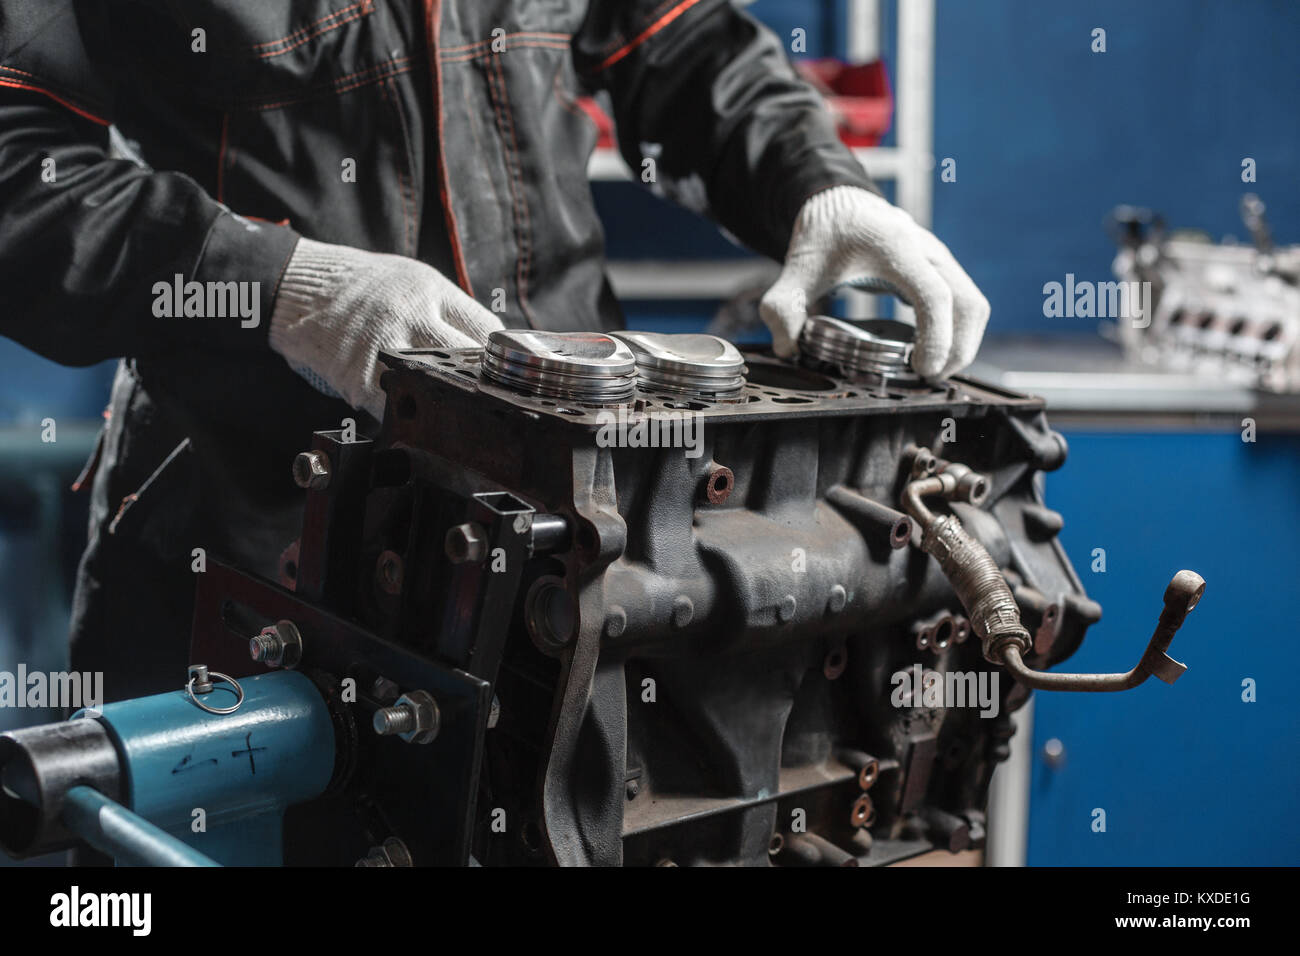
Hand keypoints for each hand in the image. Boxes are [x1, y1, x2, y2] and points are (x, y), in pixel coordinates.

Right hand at [269, 238, 503, 418]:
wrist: (301, 290)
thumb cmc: (363, 286)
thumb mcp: (415, 282)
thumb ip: (450, 311)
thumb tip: (491, 346)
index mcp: (429, 291)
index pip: (485, 329)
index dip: (498, 355)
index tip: (499, 370)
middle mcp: (409, 317)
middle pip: (466, 362)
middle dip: (479, 382)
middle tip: (483, 396)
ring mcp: (382, 349)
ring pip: (433, 389)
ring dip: (444, 403)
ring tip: (448, 408)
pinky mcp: (358, 378)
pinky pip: (395, 407)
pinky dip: (406, 412)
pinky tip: (410, 408)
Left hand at [759, 186, 989, 378]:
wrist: (841, 204)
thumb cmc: (825, 235)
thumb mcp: (797, 268)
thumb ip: (784, 306)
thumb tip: (786, 348)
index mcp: (895, 248)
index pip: (935, 295)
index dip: (936, 337)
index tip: (921, 368)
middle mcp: (927, 251)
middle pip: (968, 304)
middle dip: (958, 349)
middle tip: (928, 378)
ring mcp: (939, 260)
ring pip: (974, 305)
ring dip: (963, 343)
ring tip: (931, 370)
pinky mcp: (942, 271)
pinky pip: (965, 303)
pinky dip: (958, 331)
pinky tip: (931, 352)